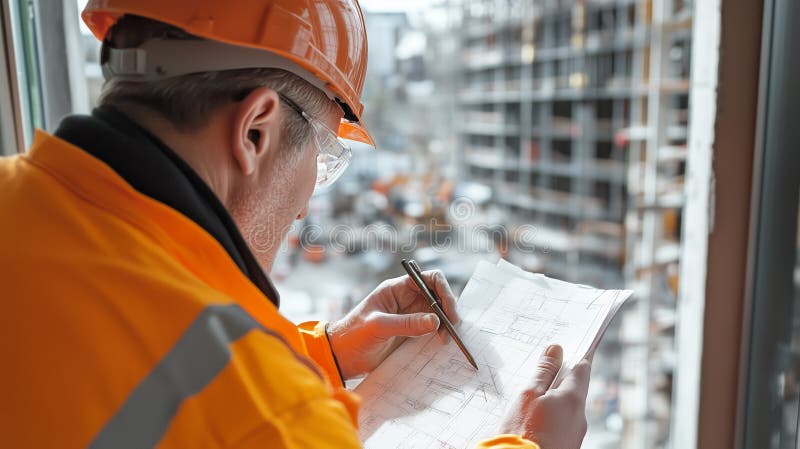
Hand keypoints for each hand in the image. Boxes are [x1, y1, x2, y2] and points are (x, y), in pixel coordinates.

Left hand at [327, 270, 458, 379]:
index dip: (443, 290)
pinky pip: (431, 330)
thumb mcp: (378, 326)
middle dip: (448, 310)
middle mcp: (406, 299)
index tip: (449, 310)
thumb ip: (406, 323)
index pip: (428, 279)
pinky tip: (441, 344)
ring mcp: (409, 316)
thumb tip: (435, 321)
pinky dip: (440, 335)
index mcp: (396, 289)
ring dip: (446, 324)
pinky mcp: (410, 333)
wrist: (341, 357)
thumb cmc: (353, 335)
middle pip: (437, 296)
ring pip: (437, 314)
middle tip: (452, 329)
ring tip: (446, 340)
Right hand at [499, 345, 591, 448]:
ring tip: (533, 400)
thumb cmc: (523, 431)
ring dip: (555, 400)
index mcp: (573, 399)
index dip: (577, 354)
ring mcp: (576, 434)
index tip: (572, 345)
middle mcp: (581, 417)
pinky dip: (553, 418)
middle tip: (542, 372)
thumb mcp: (528, 395)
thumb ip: (543, 372)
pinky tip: (536, 420)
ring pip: (568, 408)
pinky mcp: (568, 446)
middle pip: (575, 389)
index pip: (582, 368)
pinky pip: (563, 425)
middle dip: (561, 379)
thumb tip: (556, 349)